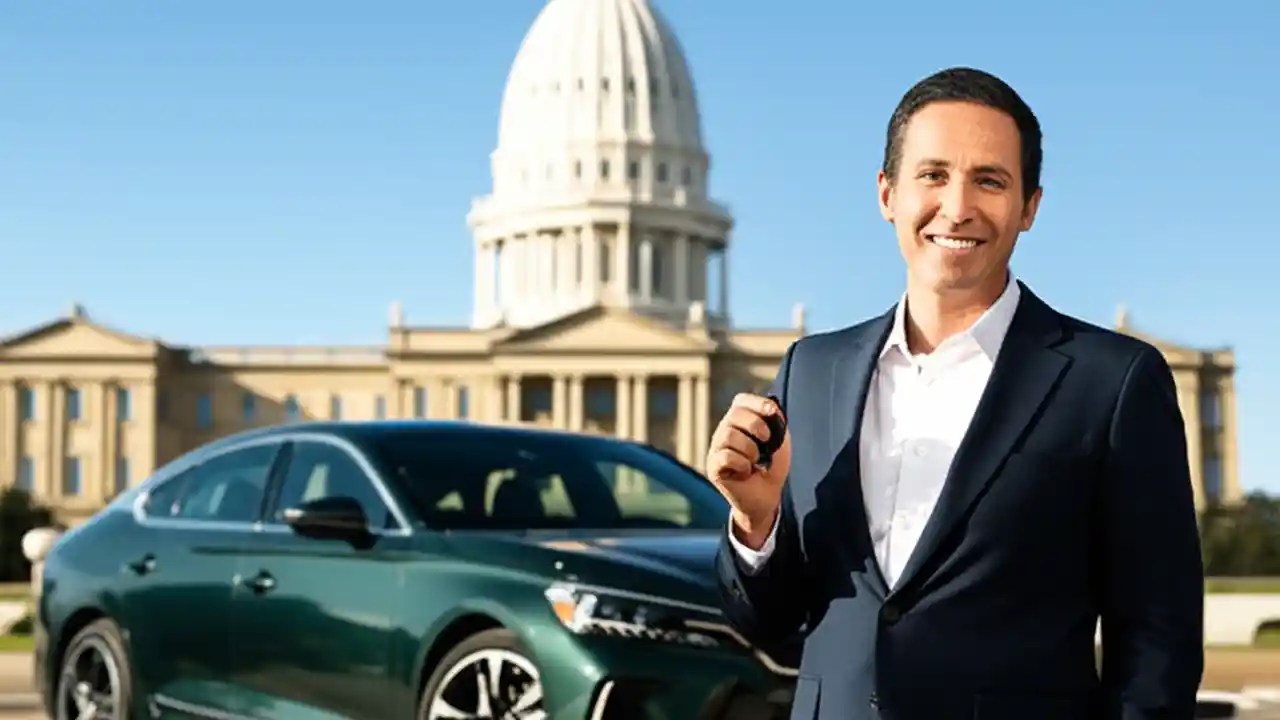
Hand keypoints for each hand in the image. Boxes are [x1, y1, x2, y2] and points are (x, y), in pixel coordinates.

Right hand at [705, 393, 790, 549]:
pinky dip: (741, 463)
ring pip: (728, 435)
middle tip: (766, 441)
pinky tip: (746, 471)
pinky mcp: (713, 467)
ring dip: (750, 448)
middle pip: (734, 415)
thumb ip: (776, 423)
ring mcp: (716, 449)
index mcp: (739, 422)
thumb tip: (772, 407)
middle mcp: (724, 431)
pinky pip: (725, 456)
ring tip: (755, 461)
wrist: (766, 498)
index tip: (772, 412)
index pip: (741, 401)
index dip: (756, 403)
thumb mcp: (780, 442)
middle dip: (756, 425)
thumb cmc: (771, 467)